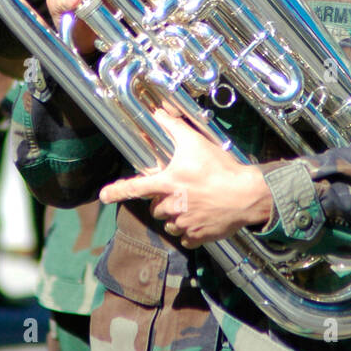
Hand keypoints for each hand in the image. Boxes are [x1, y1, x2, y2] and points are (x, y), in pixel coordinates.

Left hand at [99, 109, 272, 246]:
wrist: (247, 194)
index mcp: (168, 184)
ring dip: (176, 216)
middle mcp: (172, 206)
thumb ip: (174, 127)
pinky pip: (185, 238)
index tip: (104, 196)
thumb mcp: (196, 143)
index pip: (135, 188)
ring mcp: (184, 224)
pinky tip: (202, 219)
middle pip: (155, 208)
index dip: (116, 191)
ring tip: (194, 204)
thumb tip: (158, 113)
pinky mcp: (197, 237)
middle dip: (163, 201)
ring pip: (169, 223)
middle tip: (181, 192)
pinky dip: (190, 231)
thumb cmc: (221, 169)